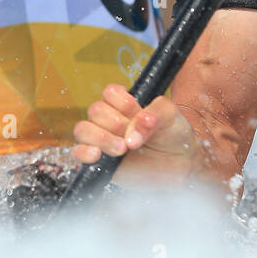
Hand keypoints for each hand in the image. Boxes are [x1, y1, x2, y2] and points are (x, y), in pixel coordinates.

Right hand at [73, 84, 202, 186]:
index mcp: (126, 104)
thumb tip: (133, 131)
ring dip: (101, 138)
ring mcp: (103, 139)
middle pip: (95, 110)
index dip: (122, 103)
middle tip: (132, 139)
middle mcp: (111, 119)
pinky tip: (98, 155)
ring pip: (83, 129)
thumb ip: (154, 114)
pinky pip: (77, 153)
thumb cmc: (174, 135)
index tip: (138, 114)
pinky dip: (84, 152)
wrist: (179, 165)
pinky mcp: (98, 161)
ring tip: (122, 149)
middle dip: (115, 124)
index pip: (110, 92)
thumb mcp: (171, 116)